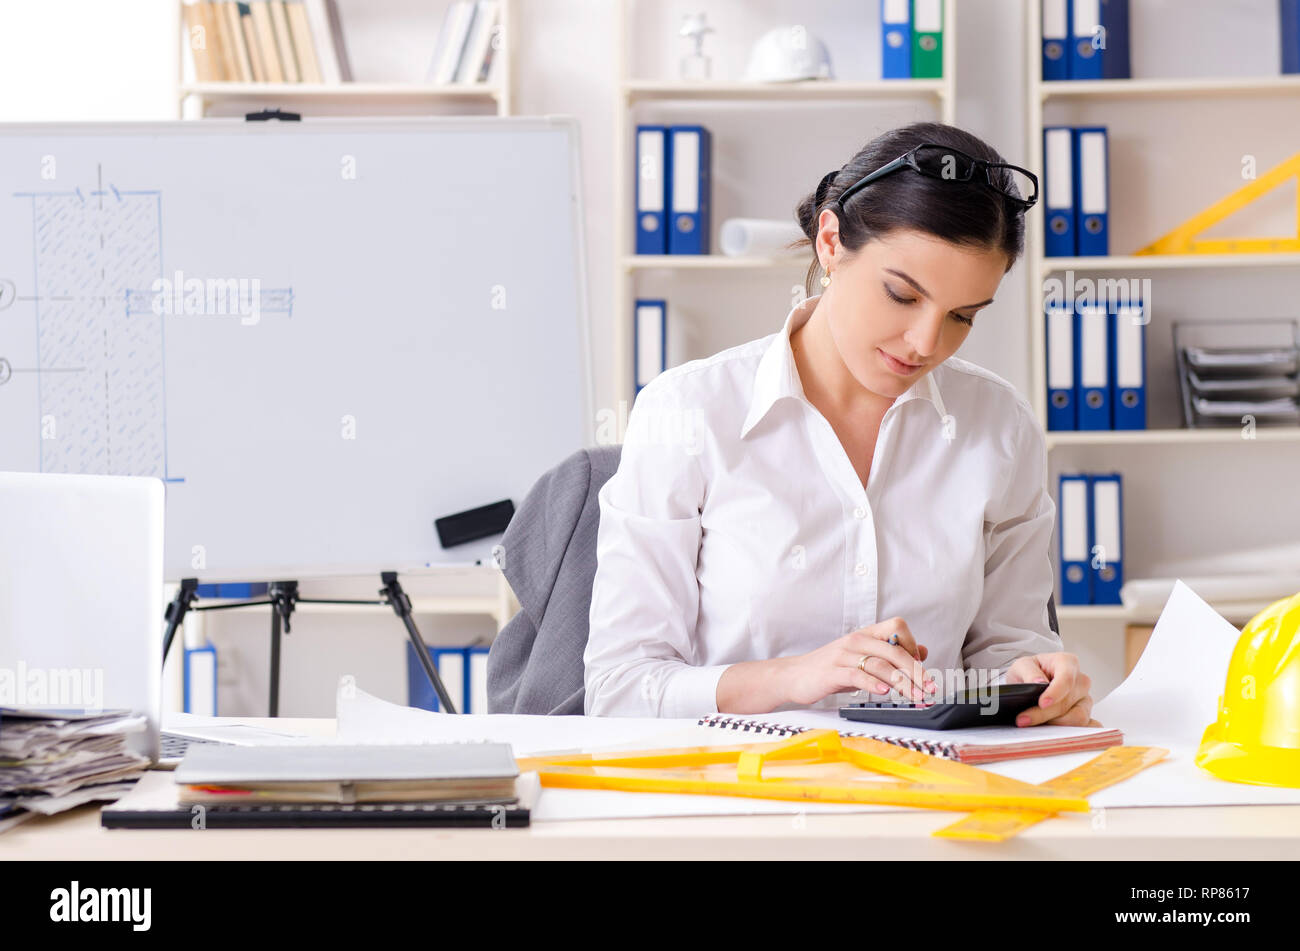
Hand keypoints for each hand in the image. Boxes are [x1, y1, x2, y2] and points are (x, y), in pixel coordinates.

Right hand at [782, 617, 937, 707]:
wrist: (794, 675)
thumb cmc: (831, 668)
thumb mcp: (863, 658)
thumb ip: (890, 655)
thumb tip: (922, 651)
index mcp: (865, 635)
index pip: (897, 627)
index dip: (913, 644)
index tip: (921, 666)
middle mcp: (856, 641)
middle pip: (895, 650)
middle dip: (917, 671)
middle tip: (929, 689)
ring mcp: (843, 656)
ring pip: (880, 665)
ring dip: (902, 683)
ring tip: (915, 697)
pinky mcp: (832, 672)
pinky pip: (857, 675)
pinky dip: (873, 684)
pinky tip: (884, 692)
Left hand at [1003, 652, 1099, 726]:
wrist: (1031, 682)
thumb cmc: (1030, 672)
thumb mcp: (1022, 665)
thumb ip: (1029, 672)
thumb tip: (1038, 682)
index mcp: (1067, 663)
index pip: (1067, 679)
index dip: (1055, 693)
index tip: (1042, 703)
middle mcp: (1080, 681)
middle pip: (1068, 702)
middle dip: (1044, 714)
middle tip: (1023, 719)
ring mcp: (1085, 700)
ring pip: (1078, 718)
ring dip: (1055, 725)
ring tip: (1034, 726)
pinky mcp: (1087, 715)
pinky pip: (1090, 727)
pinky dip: (1073, 733)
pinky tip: (1055, 733)